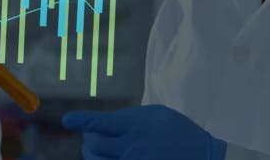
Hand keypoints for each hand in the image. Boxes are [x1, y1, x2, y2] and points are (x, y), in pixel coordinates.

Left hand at [62, 104, 226, 159]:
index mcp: (135, 127)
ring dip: (93, 155)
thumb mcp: (155, 115)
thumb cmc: (177, 132)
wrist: (203, 156)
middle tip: (91, 138)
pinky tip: (111, 158)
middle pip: (93, 146)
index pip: (101, 123)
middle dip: (89, 141)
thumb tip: (102, 125)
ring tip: (97, 149)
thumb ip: (128, 118)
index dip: (82, 121)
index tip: (67, 120)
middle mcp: (130, 148)